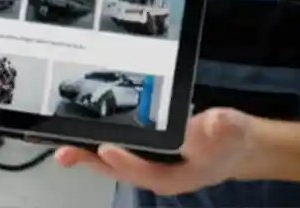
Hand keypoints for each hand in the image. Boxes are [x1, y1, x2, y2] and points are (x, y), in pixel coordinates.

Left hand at [54, 108, 256, 195]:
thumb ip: (221, 128)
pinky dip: (99, 143)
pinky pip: (118, 152)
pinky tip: (83, 136)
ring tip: (62, 146)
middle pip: (119, 171)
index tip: (106, 149)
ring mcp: (149, 166)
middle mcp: (157, 175)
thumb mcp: (231, 130)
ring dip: (89, 154)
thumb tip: (210, 123)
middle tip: (64, 152)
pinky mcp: (146, 155)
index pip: (145, 171)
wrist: (236, 147)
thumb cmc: (232, 141)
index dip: (125, 162)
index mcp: (176, 176)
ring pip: (114, 163)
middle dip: (91, 161)